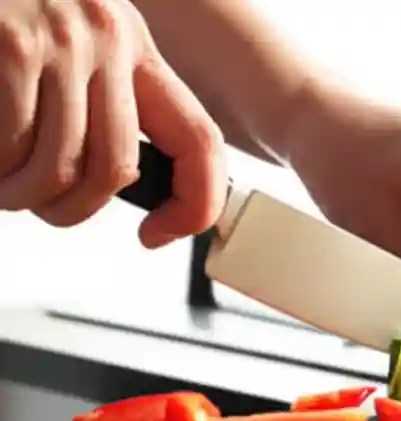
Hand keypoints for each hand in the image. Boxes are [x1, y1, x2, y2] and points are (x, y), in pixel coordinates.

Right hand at [0, 0, 226, 245]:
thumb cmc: (7, 6)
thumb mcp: (71, 35)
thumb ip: (99, 96)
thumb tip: (111, 180)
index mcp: (133, 45)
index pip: (198, 139)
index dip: (193, 203)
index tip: (159, 234)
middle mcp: (107, 40)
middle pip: (117, 170)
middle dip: (73, 209)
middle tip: (38, 205)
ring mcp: (59, 42)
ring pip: (59, 168)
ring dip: (22, 195)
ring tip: (2, 183)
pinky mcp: (9, 48)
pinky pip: (10, 146)